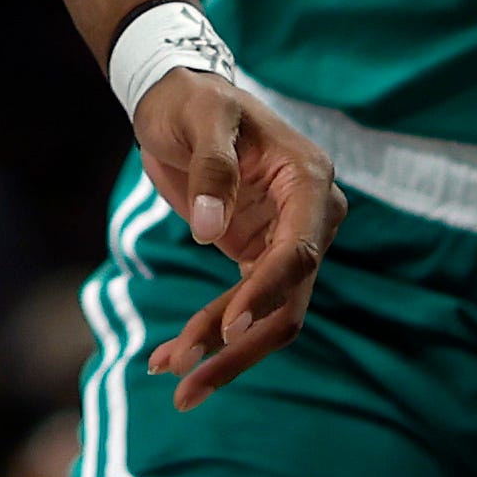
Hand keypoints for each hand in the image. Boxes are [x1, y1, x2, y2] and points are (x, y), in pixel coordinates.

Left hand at [130, 75, 345, 408]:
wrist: (180, 100)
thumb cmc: (194, 101)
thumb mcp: (200, 118)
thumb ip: (211, 167)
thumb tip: (210, 231)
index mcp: (308, 180)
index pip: (298, 251)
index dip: (266, 293)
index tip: (229, 329)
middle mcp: (309, 217)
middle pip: (288, 300)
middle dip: (240, 343)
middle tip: (186, 376)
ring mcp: (287, 241)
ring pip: (269, 316)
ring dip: (222, 351)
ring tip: (166, 371)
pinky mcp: (259, 256)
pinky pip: (245, 309)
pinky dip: (212, 335)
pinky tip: (170, 356)